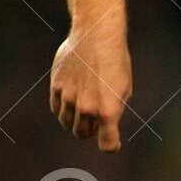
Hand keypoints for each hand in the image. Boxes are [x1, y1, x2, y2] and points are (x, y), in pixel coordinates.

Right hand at [49, 25, 130, 152]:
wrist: (96, 35)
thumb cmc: (116, 62)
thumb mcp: (124, 89)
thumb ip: (113, 111)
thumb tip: (104, 126)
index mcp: (108, 111)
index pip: (107, 145)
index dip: (110, 146)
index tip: (112, 141)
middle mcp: (86, 107)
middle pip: (83, 134)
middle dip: (91, 130)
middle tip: (97, 119)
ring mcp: (69, 97)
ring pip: (67, 123)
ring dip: (75, 120)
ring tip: (84, 107)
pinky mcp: (56, 86)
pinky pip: (56, 108)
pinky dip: (64, 108)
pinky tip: (72, 98)